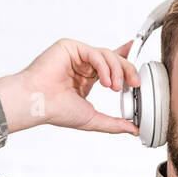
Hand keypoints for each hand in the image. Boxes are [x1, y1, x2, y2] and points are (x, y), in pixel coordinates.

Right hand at [0, 39, 139, 135]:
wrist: (37, 103)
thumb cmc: (56, 111)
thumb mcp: (92, 119)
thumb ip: (113, 124)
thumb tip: (133, 129)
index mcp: (86, 79)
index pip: (110, 67)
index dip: (126, 62)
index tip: (139, 67)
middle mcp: (82, 65)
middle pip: (113, 60)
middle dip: (127, 71)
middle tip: (134, 84)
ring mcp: (76, 55)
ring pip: (106, 55)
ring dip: (116, 70)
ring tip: (115, 87)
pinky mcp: (70, 47)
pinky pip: (94, 52)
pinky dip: (103, 66)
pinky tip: (105, 81)